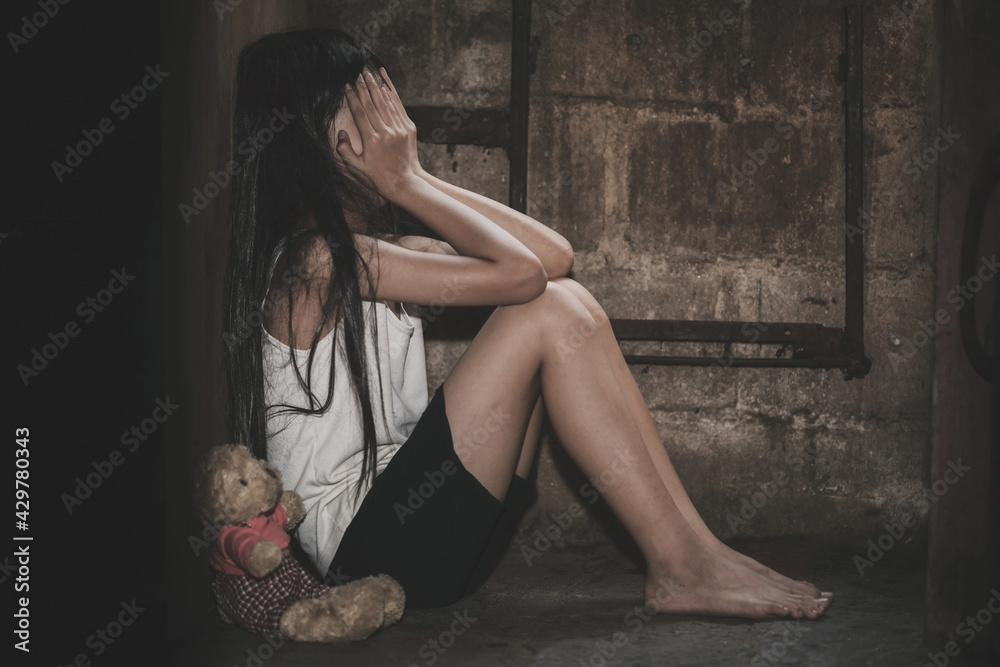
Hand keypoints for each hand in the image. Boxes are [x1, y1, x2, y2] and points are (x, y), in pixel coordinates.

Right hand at [335, 68, 421, 199]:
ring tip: (370, 74)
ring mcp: (399, 130)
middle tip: (358, 73)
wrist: (404, 182)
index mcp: (372, 141)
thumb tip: (340, 133)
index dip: (352, 98)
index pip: (360, 113)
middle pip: (373, 105)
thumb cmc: (377, 176)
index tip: (346, 85)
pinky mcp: (409, 129)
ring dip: (377, 87)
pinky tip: (386, 85)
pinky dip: (392, 96)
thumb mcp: (357, 167)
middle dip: (364, 87)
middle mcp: (386, 133)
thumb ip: (345, 150)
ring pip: (386, 103)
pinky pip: (398, 108)